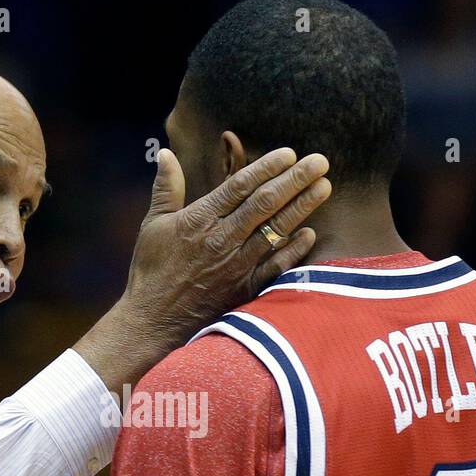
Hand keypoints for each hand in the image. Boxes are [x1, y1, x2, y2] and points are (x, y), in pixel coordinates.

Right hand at [74, 148, 330, 394]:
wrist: (153, 321)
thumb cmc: (151, 272)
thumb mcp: (153, 225)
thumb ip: (166, 188)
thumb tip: (165, 153)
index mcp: (199, 220)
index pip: (240, 186)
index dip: (267, 167)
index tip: (288, 154)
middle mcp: (222, 239)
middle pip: (265, 203)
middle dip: (295, 180)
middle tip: (320, 162)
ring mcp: (236, 265)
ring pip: (275, 230)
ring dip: (302, 207)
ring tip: (324, 187)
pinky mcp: (244, 289)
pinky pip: (275, 267)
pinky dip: (293, 250)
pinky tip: (309, 235)